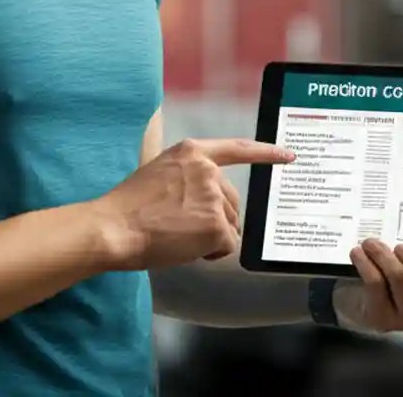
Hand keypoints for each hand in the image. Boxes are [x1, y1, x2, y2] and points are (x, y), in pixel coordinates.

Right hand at [95, 138, 294, 270]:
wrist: (114, 228)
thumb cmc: (129, 208)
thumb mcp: (160, 174)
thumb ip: (188, 178)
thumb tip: (208, 201)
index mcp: (192, 153)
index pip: (238, 149)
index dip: (266, 153)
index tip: (288, 155)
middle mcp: (207, 170)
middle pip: (231, 201)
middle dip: (216, 219)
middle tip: (181, 228)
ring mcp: (213, 197)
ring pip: (229, 225)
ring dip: (210, 237)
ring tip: (177, 236)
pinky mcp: (216, 225)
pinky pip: (226, 245)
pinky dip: (210, 253)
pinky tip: (184, 248)